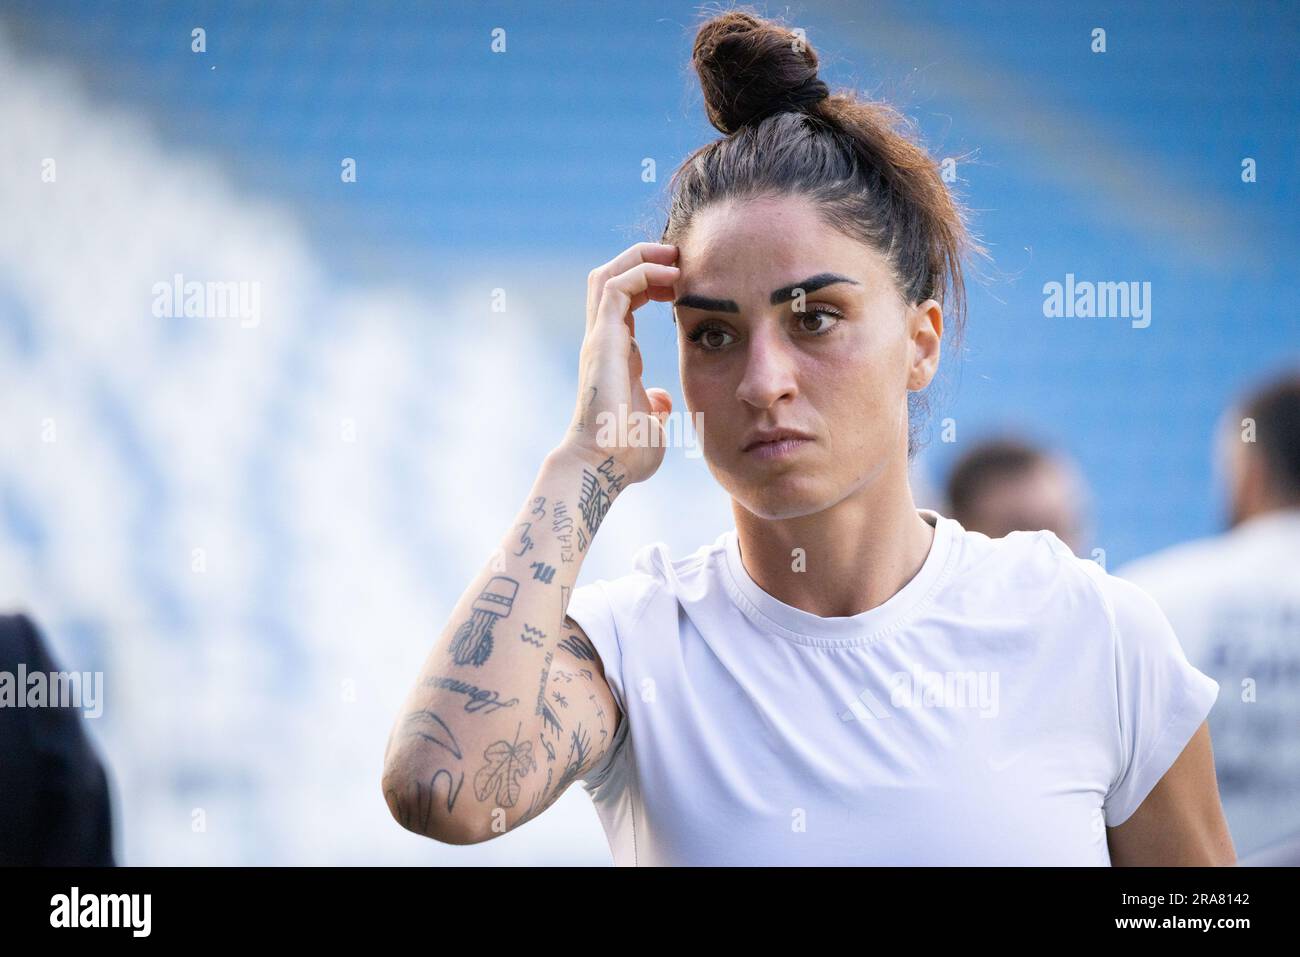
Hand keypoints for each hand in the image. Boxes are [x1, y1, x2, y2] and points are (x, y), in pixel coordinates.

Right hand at [558, 241, 678, 484]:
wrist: (603, 467)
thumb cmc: (623, 454)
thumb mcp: (652, 426)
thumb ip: (656, 408)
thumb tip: (662, 399)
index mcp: (617, 355)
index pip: (627, 302)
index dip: (653, 283)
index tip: (684, 283)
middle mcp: (604, 341)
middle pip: (613, 278)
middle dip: (644, 259)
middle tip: (680, 256)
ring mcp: (600, 338)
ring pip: (608, 274)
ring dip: (641, 257)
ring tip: (674, 256)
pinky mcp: (602, 340)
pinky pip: (616, 287)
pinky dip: (641, 271)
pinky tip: (671, 274)